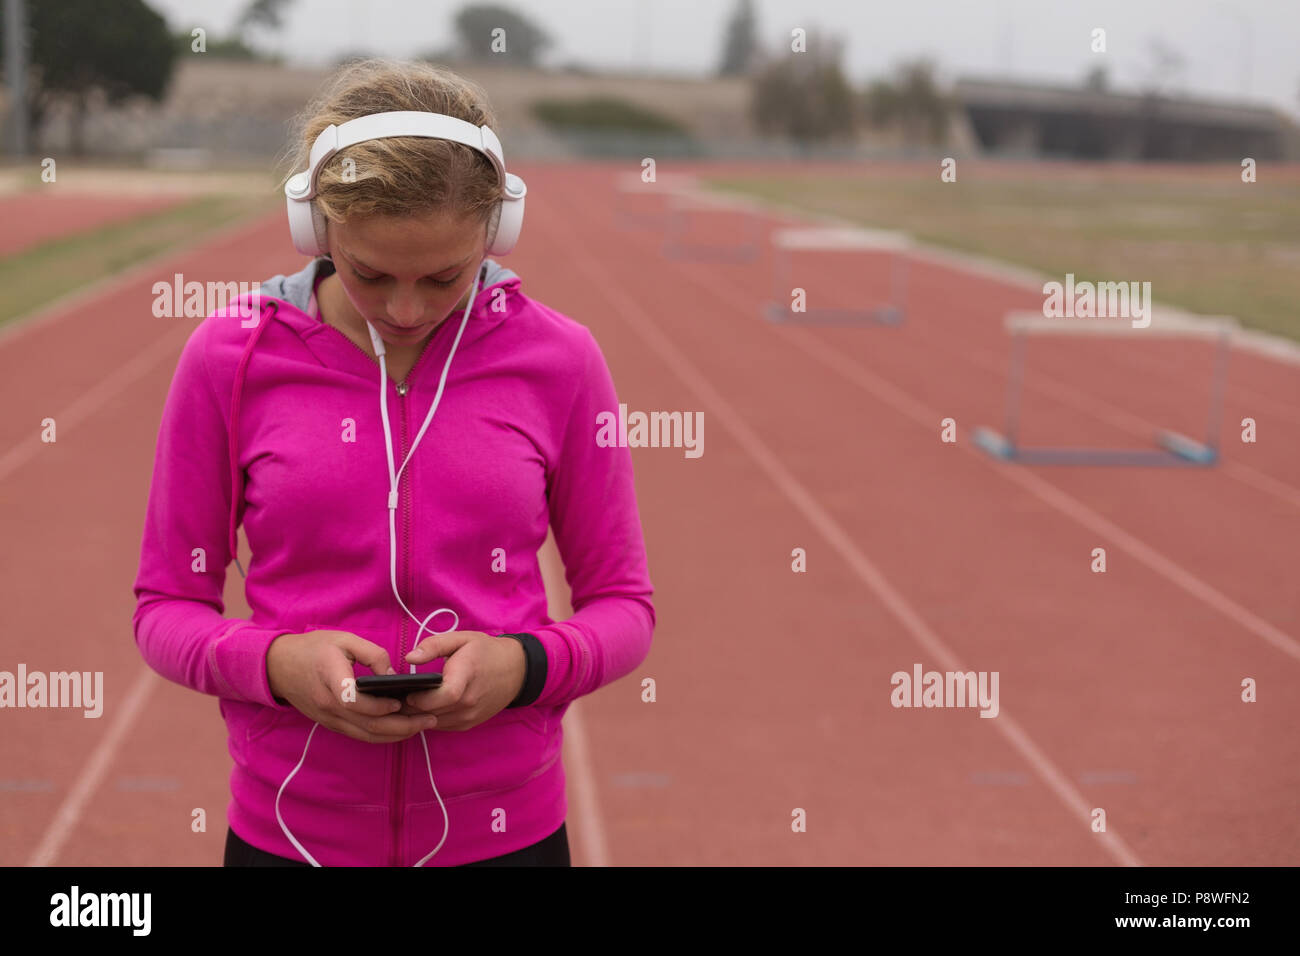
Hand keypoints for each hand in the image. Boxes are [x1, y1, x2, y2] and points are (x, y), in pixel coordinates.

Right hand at [266, 630, 440, 742]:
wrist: (279, 666)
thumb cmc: (314, 648)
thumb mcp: (344, 639)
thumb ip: (372, 654)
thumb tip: (394, 675)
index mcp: (330, 678)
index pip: (353, 701)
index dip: (378, 706)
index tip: (400, 702)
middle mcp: (328, 704)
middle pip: (366, 724)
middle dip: (401, 726)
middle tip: (429, 719)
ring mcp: (328, 718)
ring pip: (365, 734)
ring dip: (395, 734)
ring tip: (422, 726)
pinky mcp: (330, 724)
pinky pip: (358, 734)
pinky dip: (381, 735)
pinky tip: (402, 729)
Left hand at [398, 631, 526, 730]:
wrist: (515, 670)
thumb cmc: (485, 652)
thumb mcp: (461, 639)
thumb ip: (433, 646)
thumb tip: (409, 657)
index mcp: (467, 676)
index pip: (444, 696)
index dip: (422, 698)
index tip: (408, 692)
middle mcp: (470, 701)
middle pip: (434, 712)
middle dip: (411, 709)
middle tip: (394, 699)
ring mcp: (470, 715)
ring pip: (435, 722)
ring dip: (418, 716)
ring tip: (405, 703)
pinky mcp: (469, 723)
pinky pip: (442, 725)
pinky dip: (430, 718)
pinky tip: (423, 708)